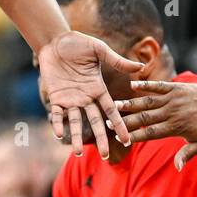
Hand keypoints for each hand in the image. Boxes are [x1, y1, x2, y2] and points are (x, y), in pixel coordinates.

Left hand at [37, 31, 140, 158]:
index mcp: (98, 89)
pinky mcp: (56, 97)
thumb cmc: (78, 43)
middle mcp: (86, 98)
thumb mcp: (100, 50)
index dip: (119, 125)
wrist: (55, 40)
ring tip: (78, 153)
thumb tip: (141, 65)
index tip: (127, 140)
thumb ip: (117, 61)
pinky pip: (57, 113)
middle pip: (95, 122)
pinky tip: (58, 135)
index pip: (111, 111)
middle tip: (105, 156)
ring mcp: (71, 99)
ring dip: (77, 137)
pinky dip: (58, 123)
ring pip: (75, 122)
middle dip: (100, 138)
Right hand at [115, 79, 196, 166]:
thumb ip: (186, 155)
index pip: (149, 134)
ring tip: (115, 104)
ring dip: (130, 104)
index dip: (133, 136)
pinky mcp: (177, 88)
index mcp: (175, 128)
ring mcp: (173, 99)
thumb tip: (177, 169)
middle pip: (143, 118)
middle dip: (125, 121)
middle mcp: (171, 113)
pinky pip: (159, 86)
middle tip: (108, 123)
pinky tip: (132, 85)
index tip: (119, 139)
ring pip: (147, 102)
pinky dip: (145, 85)